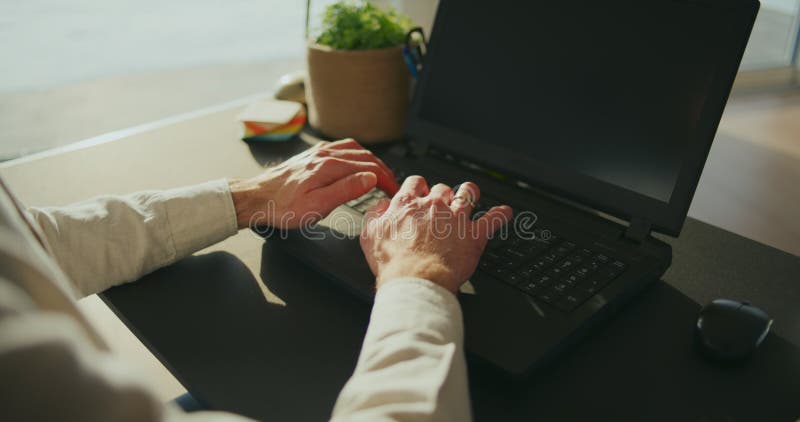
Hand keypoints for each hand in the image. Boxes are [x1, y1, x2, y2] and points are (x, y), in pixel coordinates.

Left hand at [230, 138, 399, 228]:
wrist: (256, 198)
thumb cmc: (282, 207)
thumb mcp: (317, 206)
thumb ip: (345, 190)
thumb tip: (370, 179)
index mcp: (329, 166)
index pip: (368, 168)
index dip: (386, 179)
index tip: (394, 191)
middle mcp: (324, 154)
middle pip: (364, 156)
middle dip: (383, 170)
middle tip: (392, 185)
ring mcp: (318, 152)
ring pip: (354, 149)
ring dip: (371, 160)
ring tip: (380, 173)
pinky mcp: (312, 155)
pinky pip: (341, 148)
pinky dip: (357, 155)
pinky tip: (356, 162)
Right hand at [360, 176, 512, 293]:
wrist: (416, 280)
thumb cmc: (393, 263)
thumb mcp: (370, 235)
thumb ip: (374, 215)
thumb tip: (381, 205)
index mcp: (408, 204)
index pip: (414, 183)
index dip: (418, 187)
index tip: (419, 192)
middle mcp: (433, 206)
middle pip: (441, 188)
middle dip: (442, 193)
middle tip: (442, 201)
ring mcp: (456, 218)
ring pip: (467, 194)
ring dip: (470, 192)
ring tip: (471, 193)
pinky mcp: (474, 235)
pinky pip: (492, 219)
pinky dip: (500, 215)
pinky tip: (505, 212)